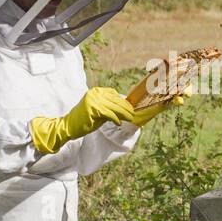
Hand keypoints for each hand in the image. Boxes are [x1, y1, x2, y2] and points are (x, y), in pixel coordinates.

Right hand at [30, 86, 185, 153]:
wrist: (66, 128)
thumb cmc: (84, 123)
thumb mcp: (101, 114)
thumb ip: (114, 109)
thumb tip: (131, 110)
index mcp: (102, 92)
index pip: (123, 96)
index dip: (138, 96)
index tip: (154, 95)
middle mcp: (99, 93)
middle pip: (123, 99)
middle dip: (138, 103)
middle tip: (155, 102)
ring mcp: (95, 100)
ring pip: (119, 107)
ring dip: (127, 114)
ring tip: (133, 117)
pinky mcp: (92, 108)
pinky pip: (110, 114)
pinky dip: (115, 118)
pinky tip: (117, 122)